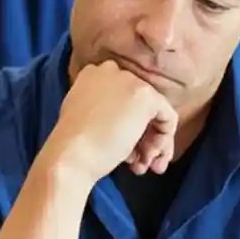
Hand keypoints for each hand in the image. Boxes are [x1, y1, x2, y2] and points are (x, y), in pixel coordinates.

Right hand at [41, 60, 178, 182]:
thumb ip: (107, 112)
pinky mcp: (146, 97)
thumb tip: (130, 126)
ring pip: (156, 113)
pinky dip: (163, 140)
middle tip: (141, 162)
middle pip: (141, 106)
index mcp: (93, 74)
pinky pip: (168, 118)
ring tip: (143, 167)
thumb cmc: (75, 145)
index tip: (126, 149)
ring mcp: (131, 82)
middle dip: (144, 137)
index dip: (128, 125)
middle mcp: (113, 71)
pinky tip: (149, 158)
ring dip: (152, 144)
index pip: (124, 98)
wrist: (71, 154)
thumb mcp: (86, 117)